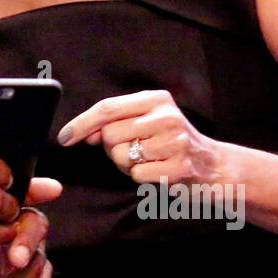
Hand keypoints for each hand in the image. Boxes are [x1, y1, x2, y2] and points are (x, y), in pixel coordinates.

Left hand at [58, 89, 230, 185]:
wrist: (213, 164)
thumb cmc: (169, 142)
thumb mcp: (145, 122)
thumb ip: (114, 123)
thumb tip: (83, 134)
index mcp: (155, 99)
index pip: (107, 108)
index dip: (81, 123)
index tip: (64, 138)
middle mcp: (166, 116)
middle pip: (109, 135)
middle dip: (111, 148)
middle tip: (134, 150)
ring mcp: (175, 141)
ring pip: (120, 157)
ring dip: (126, 165)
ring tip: (148, 160)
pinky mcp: (180, 166)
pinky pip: (137, 175)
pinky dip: (140, 178)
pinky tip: (158, 171)